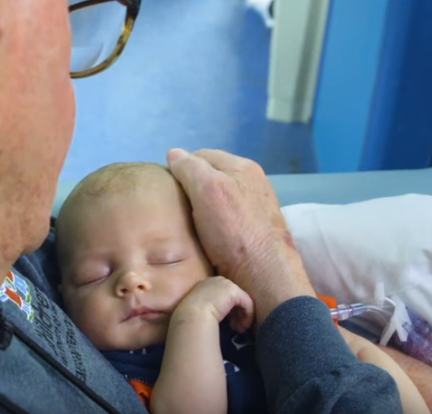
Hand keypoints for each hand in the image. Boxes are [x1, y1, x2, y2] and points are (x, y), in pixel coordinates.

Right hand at [167, 148, 314, 324]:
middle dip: (189, 189)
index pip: (201, 155)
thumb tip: (173, 153)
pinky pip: (223, 220)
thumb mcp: (208, 190)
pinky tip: (202, 238)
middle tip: (172, 208)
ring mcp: (253, 209)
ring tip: (183, 224)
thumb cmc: (235, 232)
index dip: (180, 169)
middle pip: (209, 177)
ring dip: (199, 209)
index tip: (166, 189)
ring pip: (215, 200)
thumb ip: (190, 168)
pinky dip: (210, 226)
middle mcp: (252, 184)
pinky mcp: (252, 232)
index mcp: (243, 167)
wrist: (265, 279)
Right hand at [172, 276, 253, 334]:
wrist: (193, 314)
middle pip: (235, 297)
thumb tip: (224, 314)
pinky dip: (247, 316)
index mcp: (208, 283)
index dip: (229, 309)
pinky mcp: (234, 291)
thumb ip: (213, 305)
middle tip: (235, 327)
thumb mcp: (202, 306)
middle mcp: (218, 280)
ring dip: (242, 316)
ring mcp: (227, 284)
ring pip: (242, 301)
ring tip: (239, 329)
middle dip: (237, 312)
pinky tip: (242, 327)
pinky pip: (248, 304)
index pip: (224, 294)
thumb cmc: (193, 315)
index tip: (228, 322)